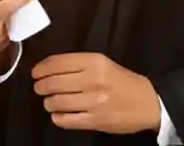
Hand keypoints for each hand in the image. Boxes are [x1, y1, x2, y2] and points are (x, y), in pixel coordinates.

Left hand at [32, 53, 160, 134]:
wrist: (148, 102)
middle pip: (53, 83)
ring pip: (56, 102)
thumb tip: (48, 67)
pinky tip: (59, 114)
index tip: (35, 73)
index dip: (41, 68)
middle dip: (41, 86)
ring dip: (48, 102)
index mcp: (94, 62)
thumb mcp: (103, 63)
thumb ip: (78, 64)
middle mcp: (92, 80)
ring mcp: (94, 102)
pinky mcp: (95, 121)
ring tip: (50, 102)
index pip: (57, 63)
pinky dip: (57, 117)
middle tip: (39, 88)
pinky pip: (66, 120)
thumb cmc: (123, 81)